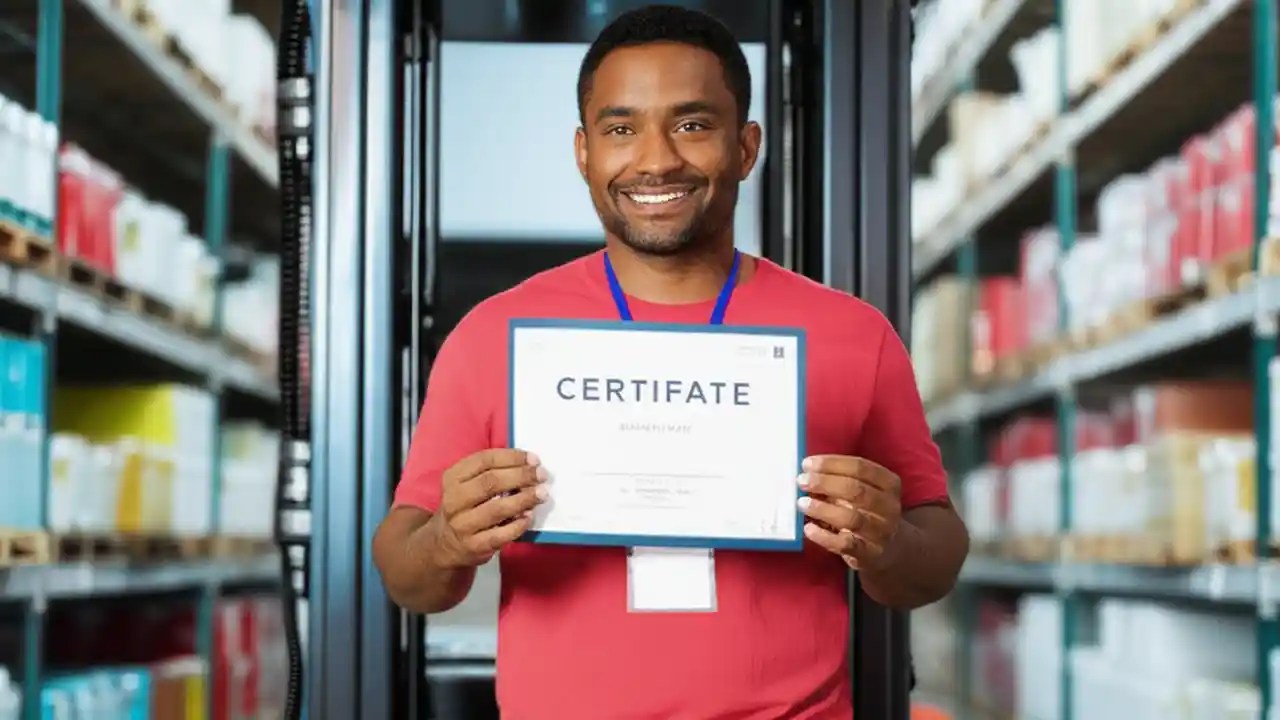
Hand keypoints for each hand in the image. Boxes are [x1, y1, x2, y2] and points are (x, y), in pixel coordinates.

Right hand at [431, 448, 547, 568]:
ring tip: (541, 494)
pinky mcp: (474, 546)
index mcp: (453, 478)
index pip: (484, 460)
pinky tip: (529, 517)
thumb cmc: (465, 507)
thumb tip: (528, 466)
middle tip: (541, 475)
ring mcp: (462, 525)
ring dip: (523, 499)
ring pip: (496, 509)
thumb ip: (492, 473)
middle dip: (521, 476)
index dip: (512, 457)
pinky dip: (518, 525)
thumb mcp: (467, 485)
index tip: (534, 459)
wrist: (445, 544)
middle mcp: (454, 500)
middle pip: (490, 482)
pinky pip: (500, 534)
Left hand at [796, 455, 900, 570]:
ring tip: (802, 503)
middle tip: (801, 482)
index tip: (807, 464)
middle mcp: (890, 507)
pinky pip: (846, 545)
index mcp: (889, 483)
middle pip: (856, 490)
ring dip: (823, 509)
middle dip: (825, 483)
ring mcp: (882, 532)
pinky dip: (824, 536)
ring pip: (852, 518)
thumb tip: (806, 472)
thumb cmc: (866, 511)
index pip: (861, 467)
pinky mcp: (870, 554)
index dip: (831, 464)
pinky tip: (808, 528)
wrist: (888, 549)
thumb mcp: (861, 491)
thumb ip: (838, 480)